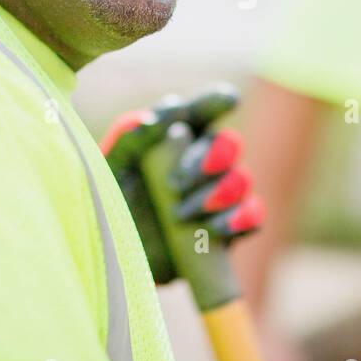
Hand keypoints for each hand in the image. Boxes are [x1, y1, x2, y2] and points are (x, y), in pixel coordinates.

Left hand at [101, 84, 262, 284]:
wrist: (111, 259)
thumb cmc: (106, 205)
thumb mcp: (112, 171)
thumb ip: (135, 137)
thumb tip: (169, 108)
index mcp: (176, 138)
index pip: (204, 111)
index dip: (219, 101)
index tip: (229, 101)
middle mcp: (202, 162)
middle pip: (228, 145)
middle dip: (209, 159)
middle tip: (175, 183)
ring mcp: (218, 196)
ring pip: (241, 180)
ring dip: (217, 194)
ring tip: (180, 214)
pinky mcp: (227, 230)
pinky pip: (253, 215)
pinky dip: (241, 218)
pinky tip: (217, 228)